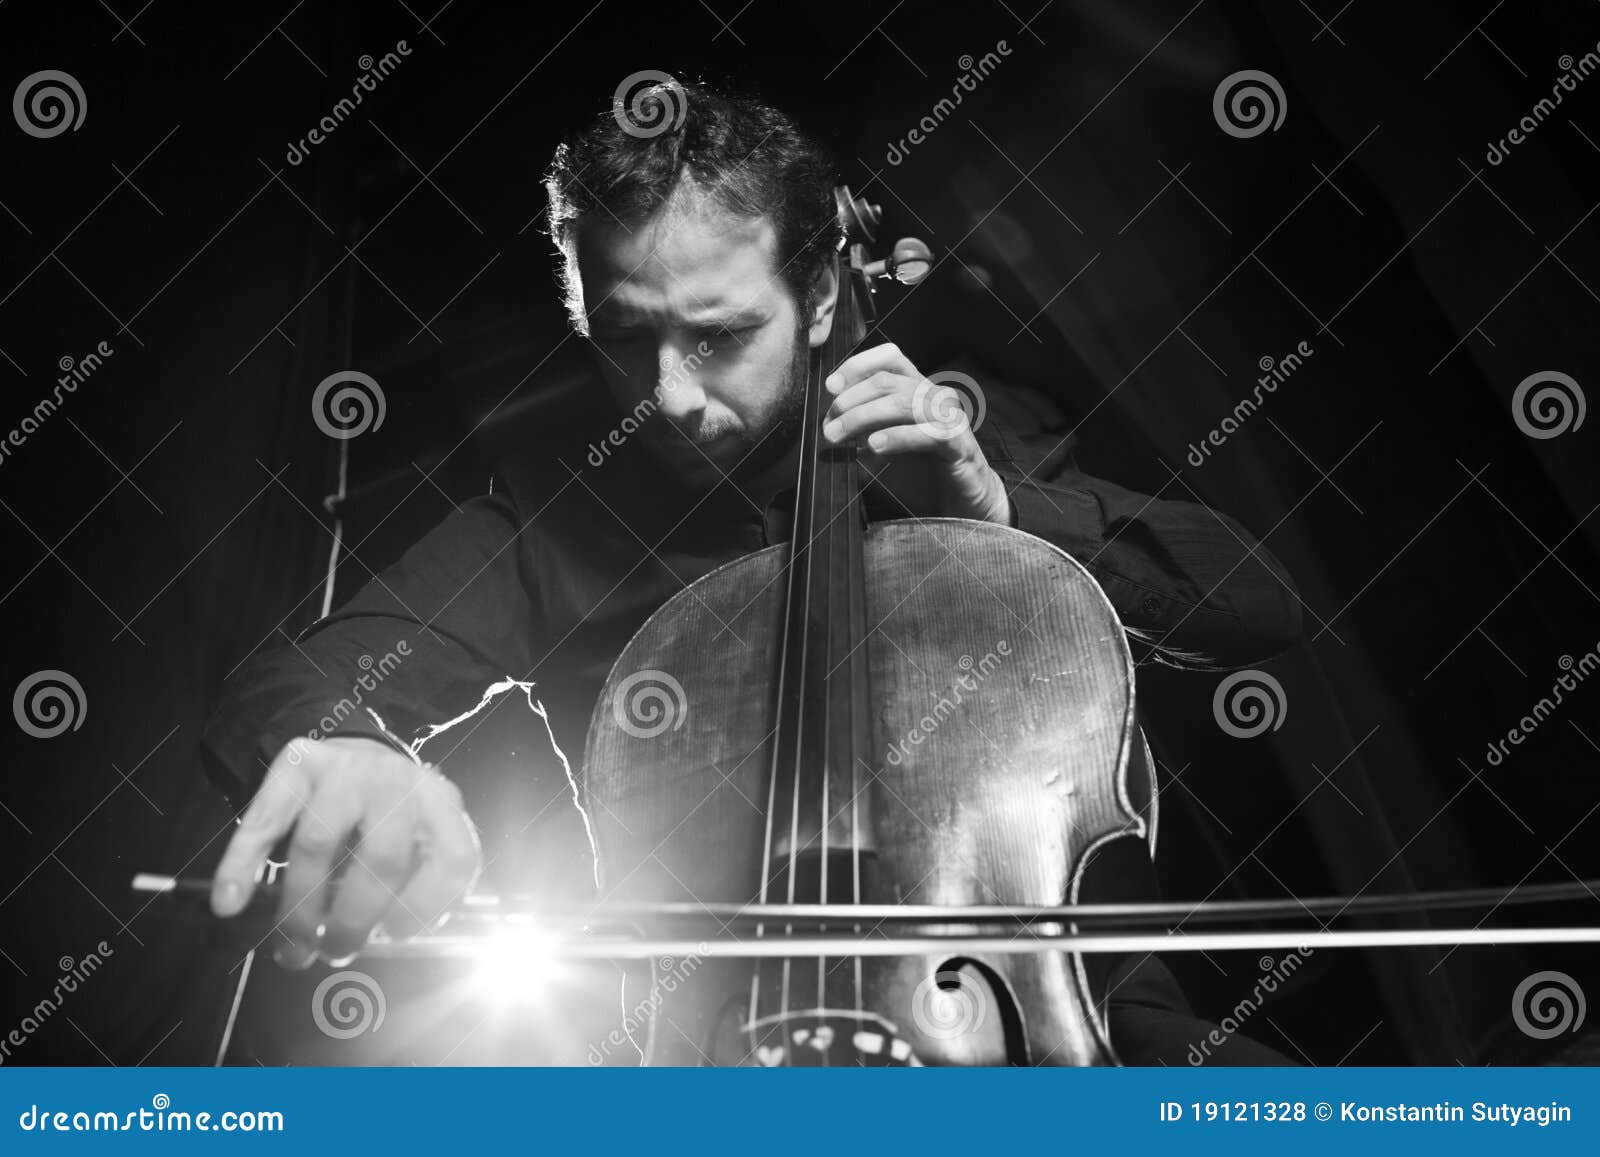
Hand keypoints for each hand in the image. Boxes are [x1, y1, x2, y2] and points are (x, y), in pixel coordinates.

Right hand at [210, 736, 480, 968]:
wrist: (354, 751)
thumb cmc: (386, 816)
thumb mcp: (416, 842)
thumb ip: (409, 887)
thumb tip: (376, 943)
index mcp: (441, 806)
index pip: (454, 859)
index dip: (428, 907)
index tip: (394, 937)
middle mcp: (400, 781)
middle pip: (382, 857)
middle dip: (354, 919)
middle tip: (334, 951)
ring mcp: (347, 768)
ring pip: (317, 843)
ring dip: (300, 907)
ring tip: (292, 945)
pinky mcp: (297, 762)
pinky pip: (264, 820)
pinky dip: (240, 867)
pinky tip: (228, 903)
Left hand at [822, 343, 1010, 523]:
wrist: (962, 502)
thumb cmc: (922, 471)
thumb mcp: (887, 443)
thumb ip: (863, 430)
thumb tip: (829, 423)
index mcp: (918, 388)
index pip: (890, 357)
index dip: (858, 366)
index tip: (830, 387)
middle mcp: (935, 395)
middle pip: (887, 381)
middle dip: (850, 400)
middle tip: (827, 427)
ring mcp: (950, 417)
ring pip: (903, 403)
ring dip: (863, 417)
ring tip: (837, 436)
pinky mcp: (959, 443)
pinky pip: (928, 433)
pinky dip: (897, 437)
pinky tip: (874, 446)